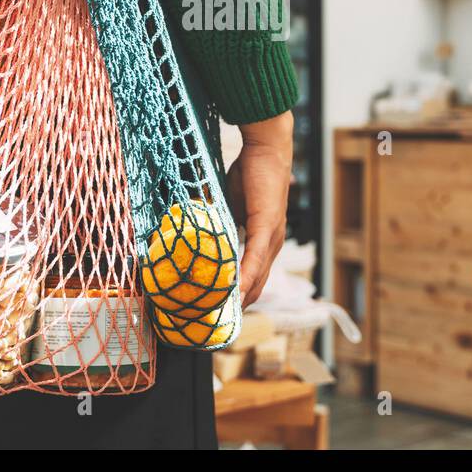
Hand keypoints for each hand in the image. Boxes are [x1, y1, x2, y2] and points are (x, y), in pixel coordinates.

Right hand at [227, 110, 292, 306]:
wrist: (267, 149)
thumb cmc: (251, 173)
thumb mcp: (232, 205)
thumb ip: (222, 224)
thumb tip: (200, 235)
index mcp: (264, 239)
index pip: (255, 276)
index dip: (241, 295)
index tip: (222, 311)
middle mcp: (272, 243)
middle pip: (258, 284)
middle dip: (240, 305)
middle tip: (218, 322)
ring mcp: (272, 236)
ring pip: (257, 276)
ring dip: (242, 297)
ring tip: (223, 315)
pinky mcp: (267, 226)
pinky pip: (255, 257)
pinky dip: (246, 276)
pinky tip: (236, 291)